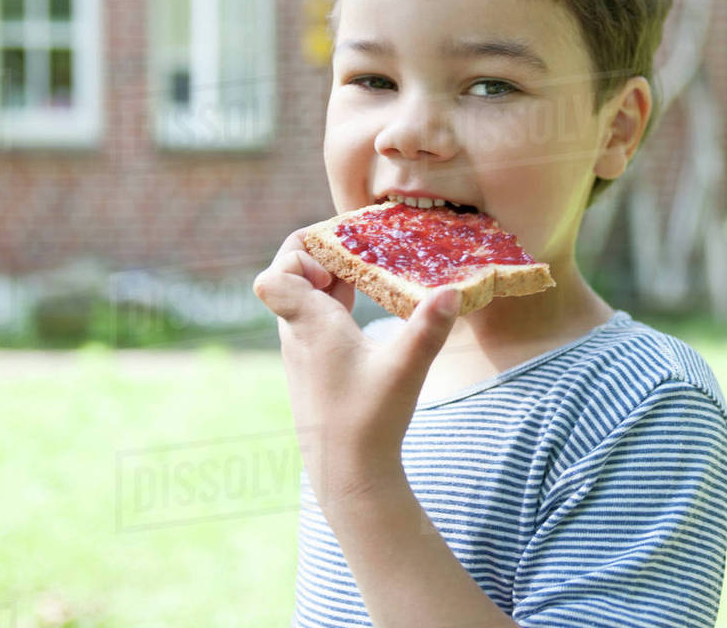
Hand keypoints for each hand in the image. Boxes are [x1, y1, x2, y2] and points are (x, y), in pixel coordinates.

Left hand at [252, 227, 461, 506]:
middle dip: (318, 257)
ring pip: (298, 298)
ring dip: (325, 280)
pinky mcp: (312, 367)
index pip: (273, 275)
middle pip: (285, 277)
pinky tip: (359, 308)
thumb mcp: (407, 369)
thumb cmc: (371, 419)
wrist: (348, 473)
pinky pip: (310, 319)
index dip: (299, 254)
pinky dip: (330, 303)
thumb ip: (428, 328)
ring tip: (363, 274)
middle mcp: (296, 334)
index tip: (339, 259)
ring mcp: (301, 351)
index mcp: (309, 325)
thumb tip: (453, 290)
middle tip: (356, 253)